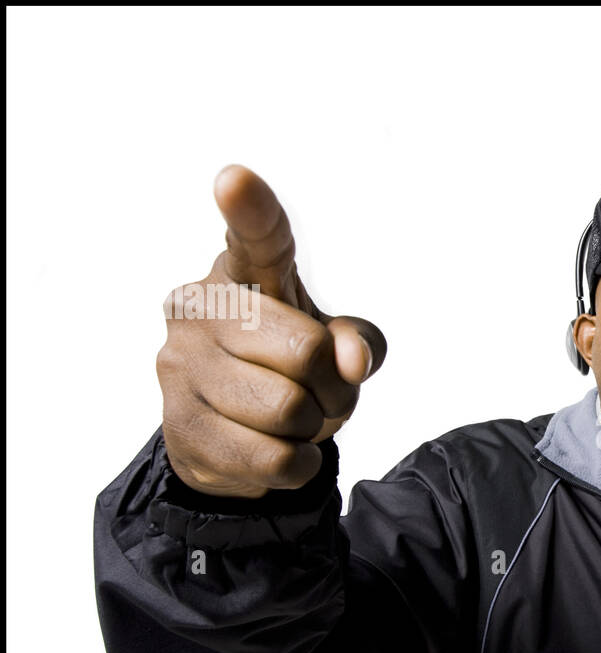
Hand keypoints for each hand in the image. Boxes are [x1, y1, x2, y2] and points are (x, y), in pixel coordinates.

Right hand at [156, 165, 385, 497]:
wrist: (232, 435)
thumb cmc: (289, 367)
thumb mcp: (338, 346)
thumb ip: (358, 341)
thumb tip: (352, 361)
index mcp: (244, 272)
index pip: (256, 237)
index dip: (251, 209)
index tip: (235, 179)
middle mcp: (201, 308)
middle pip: (307, 353)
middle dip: (333, 387)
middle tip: (318, 392)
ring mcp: (181, 366)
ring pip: (290, 410)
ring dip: (314, 428)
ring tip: (293, 419)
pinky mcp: (180, 428)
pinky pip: (274, 459)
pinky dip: (298, 464)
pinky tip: (279, 450)